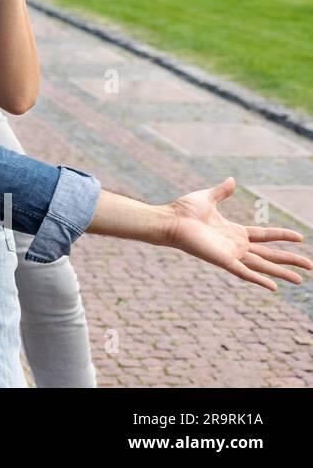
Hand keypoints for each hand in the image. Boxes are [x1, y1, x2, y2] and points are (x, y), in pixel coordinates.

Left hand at [163, 178, 310, 290]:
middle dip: (290, 260)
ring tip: (301, 280)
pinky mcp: (223, 260)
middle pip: (269, 255)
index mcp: (235, 232)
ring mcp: (230, 254)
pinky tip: (274, 287)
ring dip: (281, 273)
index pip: (265, 236)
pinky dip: (258, 279)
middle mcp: (236, 245)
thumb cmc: (184, 211)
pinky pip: (244, 272)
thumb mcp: (208, 198)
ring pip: (262, 266)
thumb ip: (222, 192)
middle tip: (311, 266)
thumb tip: (232, 180)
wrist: (169, 220)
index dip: (282, 235)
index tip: (300, 237)